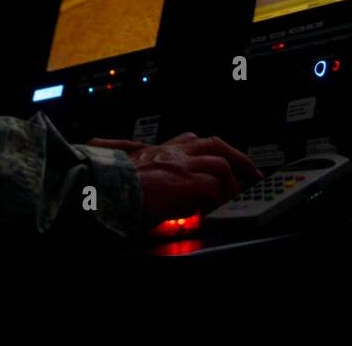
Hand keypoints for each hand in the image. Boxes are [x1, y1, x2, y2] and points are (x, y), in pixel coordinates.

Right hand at [91, 132, 262, 227]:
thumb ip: (134, 156)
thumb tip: (140, 157)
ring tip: (235, 197)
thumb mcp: (124, 164)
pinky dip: (218, 198)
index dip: (214, 151)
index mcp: (160, 149)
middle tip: (253, 175)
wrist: (98, 189)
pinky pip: (213, 187)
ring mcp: (180, 164)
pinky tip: (215, 210)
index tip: (226, 161)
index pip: (195, 141)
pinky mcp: (183, 181)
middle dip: (240, 159)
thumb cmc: (106, 183)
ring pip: (221, 163)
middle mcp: (172, 151)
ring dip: (232, 182)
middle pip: (217, 145)